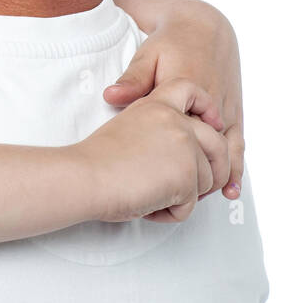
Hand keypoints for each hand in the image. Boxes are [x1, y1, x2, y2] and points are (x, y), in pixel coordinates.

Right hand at [80, 78, 227, 222]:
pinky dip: (170, 213)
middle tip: (186, 185)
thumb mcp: (126, 128)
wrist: (84, 177)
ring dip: (181, 197)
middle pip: (218, 144)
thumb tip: (174, 150)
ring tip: (148, 194)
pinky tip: (147, 205)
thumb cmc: (94, 162)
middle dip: (212, 171)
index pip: (190, 89)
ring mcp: (185, 148)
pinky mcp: (188, 175)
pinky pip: (191, 205)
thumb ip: (156, 130)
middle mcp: (176, 122)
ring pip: (207, 180)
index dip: (207, 106)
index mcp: (156, 107)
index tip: (211, 122)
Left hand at [105, 0, 243, 200]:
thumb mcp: (147, 56)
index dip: (168, 159)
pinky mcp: (235, 110)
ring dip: (221, 174)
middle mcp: (214, 103)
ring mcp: (228, 108)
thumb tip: (110, 95)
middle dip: (198, 172)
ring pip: (229, 149)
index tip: (155, 181)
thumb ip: (131, 79)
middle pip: (208, 146)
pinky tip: (231, 188)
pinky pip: (238, 143)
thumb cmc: (170, 42)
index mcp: (191, 91)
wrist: (202, 25)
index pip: (180, 132)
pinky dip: (235, 165)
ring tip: (212, 197)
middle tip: (184, 197)